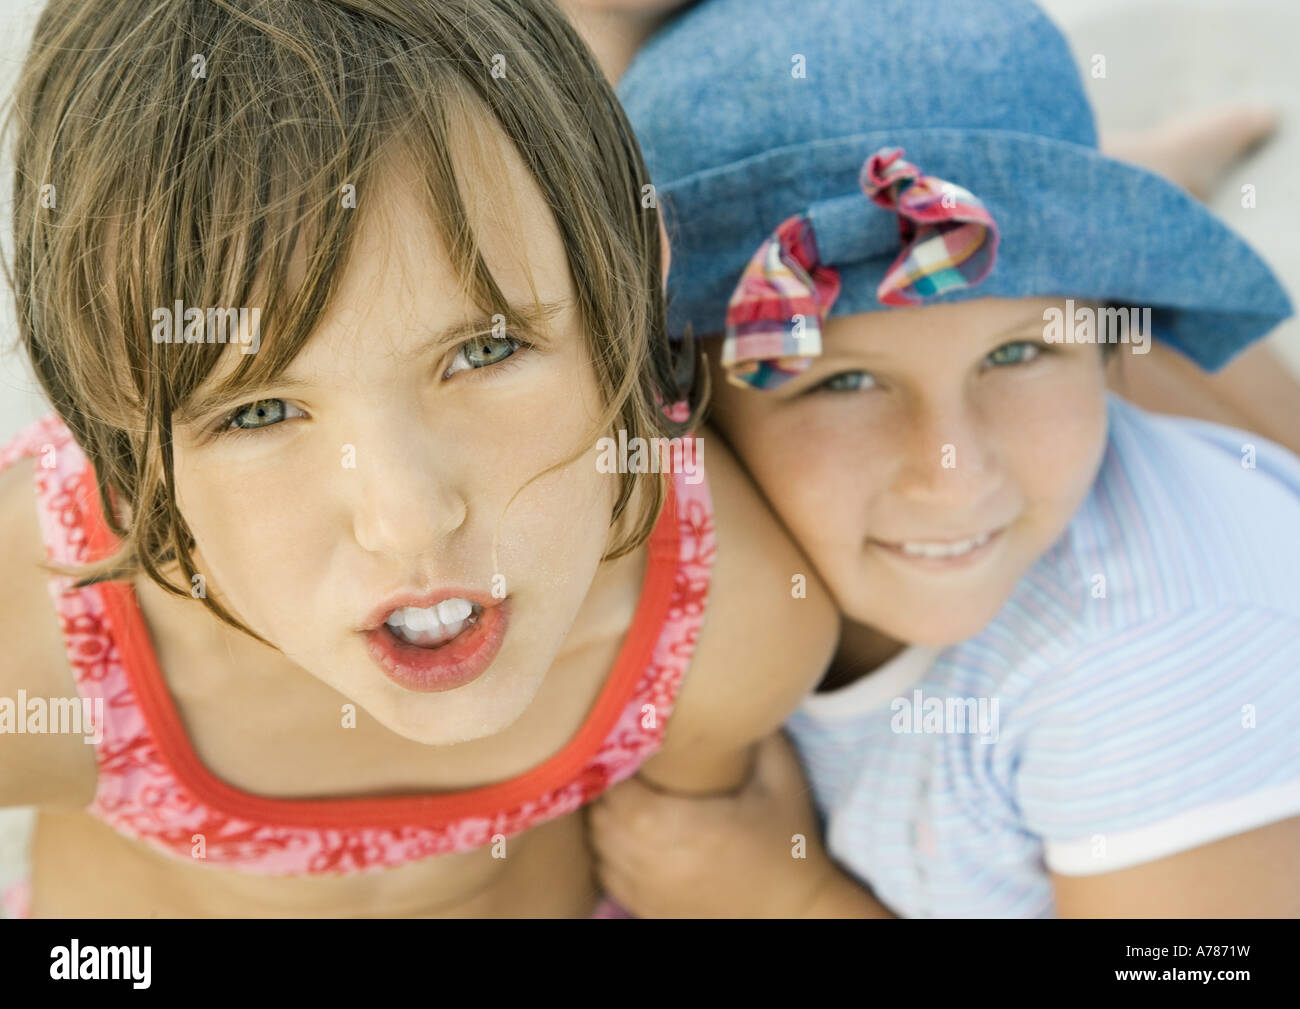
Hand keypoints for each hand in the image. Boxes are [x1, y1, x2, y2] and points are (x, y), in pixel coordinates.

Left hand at [588, 732, 835, 916]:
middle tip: (626, 763)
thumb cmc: (790, 846)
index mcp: (679, 827)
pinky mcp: (649, 912)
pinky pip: (607, 875)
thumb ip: (761, 736)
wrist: (796, 915)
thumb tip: (741, 696)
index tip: (632, 744)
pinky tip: (631, 835)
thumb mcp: (784, 781)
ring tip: (626, 795)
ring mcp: (647, 893)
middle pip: (600, 815)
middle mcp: (653, 863)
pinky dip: (610, 851)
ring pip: (598, 845)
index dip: (617, 762)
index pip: (615, 789)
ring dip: (605, 818)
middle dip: (607, 786)